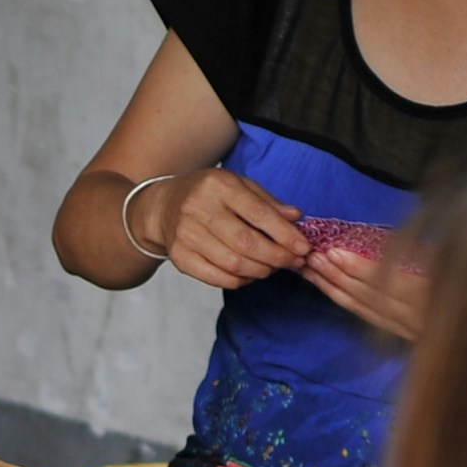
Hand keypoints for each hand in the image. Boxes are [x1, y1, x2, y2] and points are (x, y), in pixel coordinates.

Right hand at [136, 169, 308, 289]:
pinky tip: (250, 274)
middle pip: (246, 242)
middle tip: (293, 262)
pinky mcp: (179, 257)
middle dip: (276, 257)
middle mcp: (198, 208)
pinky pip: (217, 278)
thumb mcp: (239, 187)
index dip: (284, 234)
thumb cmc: (209, 195)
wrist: (163, 206)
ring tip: (272, 267)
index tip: (303, 248)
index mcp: (218, 186)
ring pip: (233, 263)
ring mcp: (185, 234)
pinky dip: (240, 281)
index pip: (258, 213)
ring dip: (260, 270)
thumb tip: (296, 218)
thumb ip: (268, 203)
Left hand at [299, 236, 429, 340]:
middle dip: (337, 276)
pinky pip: (371, 318)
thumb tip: (395, 237)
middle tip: (310, 256)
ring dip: (335, 289)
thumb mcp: (462, 262)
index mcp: (434, 297)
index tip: (333, 250)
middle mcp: (419, 319)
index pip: (388, 283)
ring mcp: (411, 330)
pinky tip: (332, 290)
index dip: (358, 267)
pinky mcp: (406, 335)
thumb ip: (429, 253)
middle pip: (369, 297)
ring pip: (365, 310)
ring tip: (312, 270)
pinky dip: (348, 303)